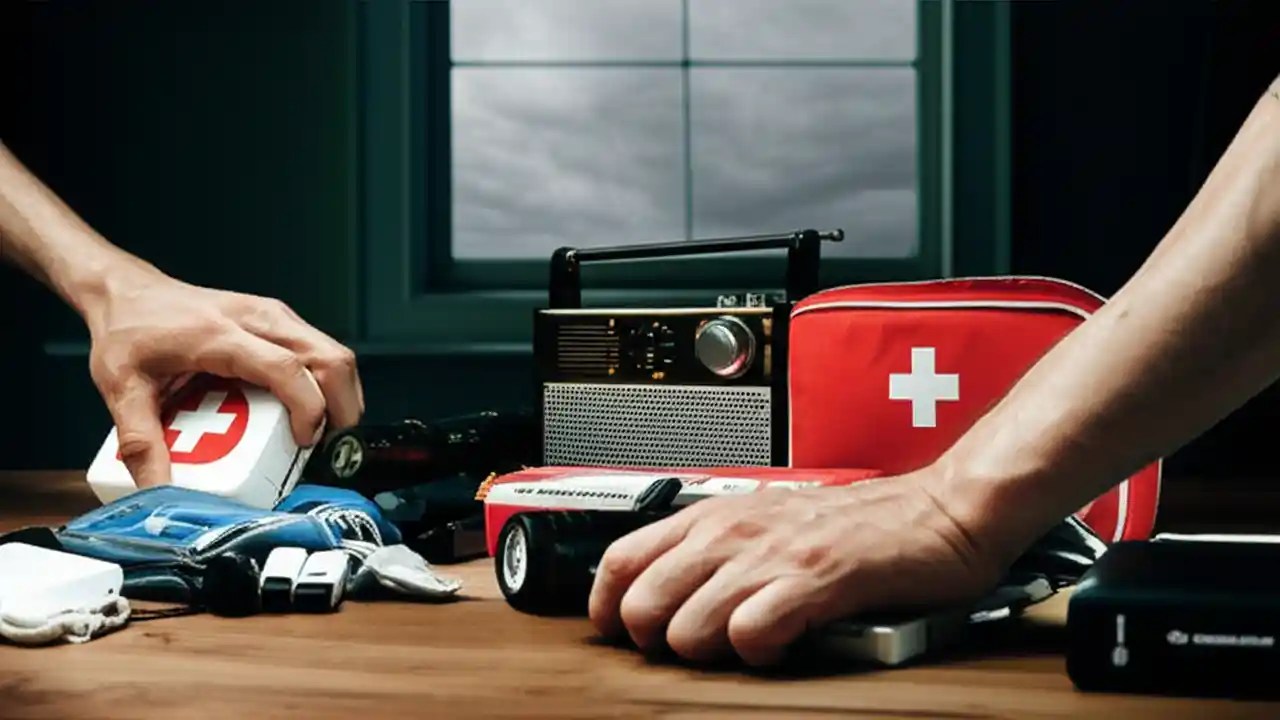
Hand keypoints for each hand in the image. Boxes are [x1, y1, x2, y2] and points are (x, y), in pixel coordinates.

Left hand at [82, 258, 363, 487]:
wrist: (128, 290)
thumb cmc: (129, 331)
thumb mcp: (121, 389)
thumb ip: (142, 443)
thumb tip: (160, 491)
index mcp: (220, 335)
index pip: (288, 368)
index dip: (309, 410)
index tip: (304, 444)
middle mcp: (258, 319)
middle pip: (332, 359)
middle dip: (343, 409)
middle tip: (326, 448)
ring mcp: (275, 316)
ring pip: (335, 355)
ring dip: (340, 398)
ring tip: (320, 434)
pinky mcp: (281, 321)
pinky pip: (322, 353)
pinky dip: (326, 386)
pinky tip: (305, 410)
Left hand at [587, 473, 1005, 666]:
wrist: (941, 511)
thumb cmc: (859, 523)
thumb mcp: (769, 522)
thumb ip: (718, 548)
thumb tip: (667, 588)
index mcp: (715, 515)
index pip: (621, 558)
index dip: (607, 605)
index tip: (619, 630)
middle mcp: (732, 531)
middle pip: (643, 603)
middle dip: (658, 641)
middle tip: (697, 646)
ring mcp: (772, 555)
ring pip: (689, 626)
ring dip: (712, 651)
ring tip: (748, 644)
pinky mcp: (816, 580)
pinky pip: (753, 633)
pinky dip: (761, 654)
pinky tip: (784, 645)